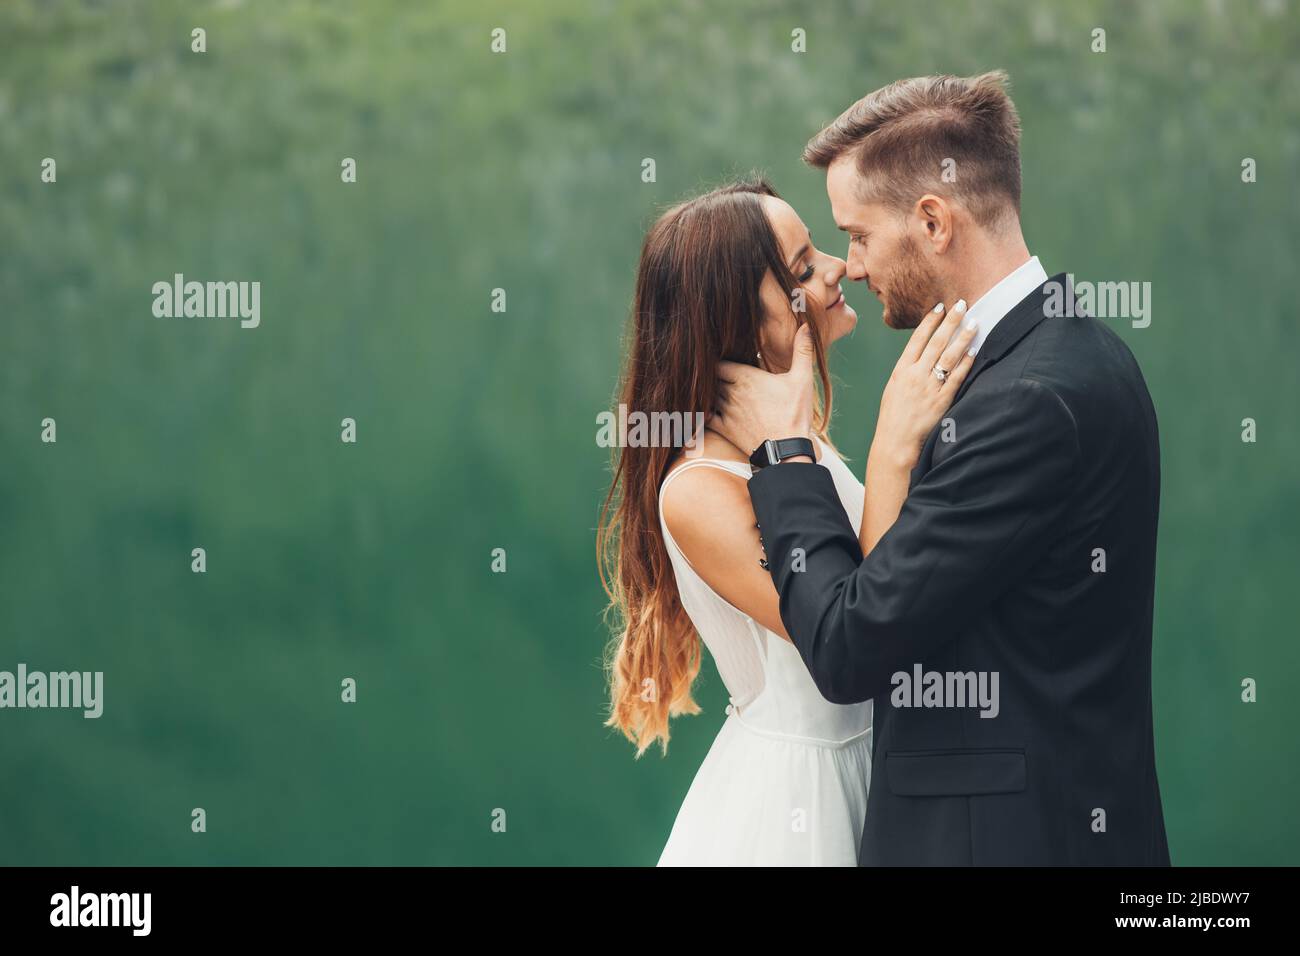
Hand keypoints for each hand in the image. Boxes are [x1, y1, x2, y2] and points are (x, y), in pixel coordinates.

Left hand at [712, 324, 815, 458]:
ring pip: (707, 395)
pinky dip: (701, 411)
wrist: (787, 450)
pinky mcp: (724, 429)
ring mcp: (725, 411)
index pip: (720, 363)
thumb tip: (806, 326)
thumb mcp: (802, 379)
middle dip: (713, 376)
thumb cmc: (794, 413)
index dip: (720, 362)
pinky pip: (704, 416)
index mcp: (746, 377)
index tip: (724, 362)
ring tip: (710, 390)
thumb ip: (802, 351)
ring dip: (708, 392)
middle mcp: (731, 392)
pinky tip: (702, 409)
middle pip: (711, 378)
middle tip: (715, 375)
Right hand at [871, 300, 977, 470]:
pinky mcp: (942, 400)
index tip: (940, 307)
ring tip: (973, 323)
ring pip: (949, 356)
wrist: (895, 441)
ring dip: (963, 337)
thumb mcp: (893, 388)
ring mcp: (929, 387)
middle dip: (950, 321)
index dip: (930, 321)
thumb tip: (921, 354)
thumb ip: (907, 371)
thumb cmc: (893, 416)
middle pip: (936, 342)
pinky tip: (974, 351)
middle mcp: (916, 375)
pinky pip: (957, 377)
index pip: (917, 339)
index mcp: (901, 370)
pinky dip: (966, 363)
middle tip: (962, 305)